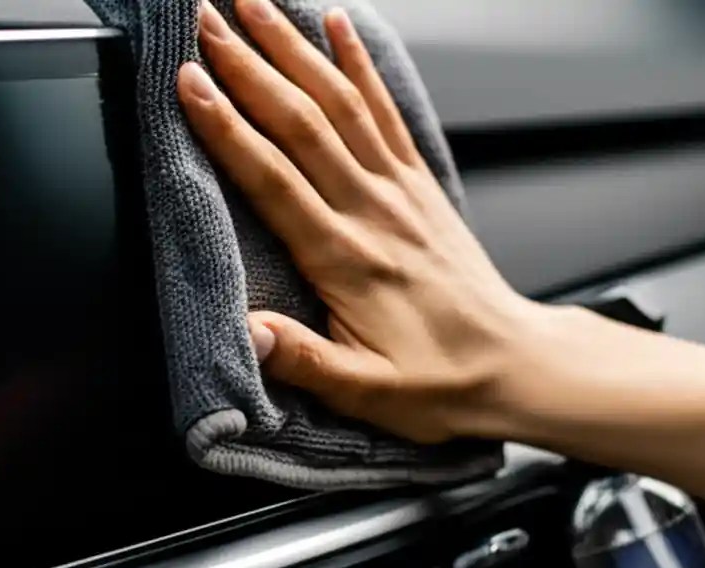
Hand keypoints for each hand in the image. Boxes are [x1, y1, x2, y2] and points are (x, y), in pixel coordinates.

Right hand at [177, 0, 545, 442]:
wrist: (514, 367)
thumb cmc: (437, 382)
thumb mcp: (366, 392)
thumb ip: (305, 360)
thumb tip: (250, 333)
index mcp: (345, 258)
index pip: (274, 178)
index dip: (228, 127)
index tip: (190, 83)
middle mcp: (371, 210)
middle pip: (301, 122)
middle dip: (248, 65)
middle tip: (204, 20)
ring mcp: (398, 190)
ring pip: (340, 102)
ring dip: (294, 48)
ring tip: (254, 5)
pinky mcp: (418, 184)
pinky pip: (386, 110)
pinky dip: (361, 64)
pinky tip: (339, 25)